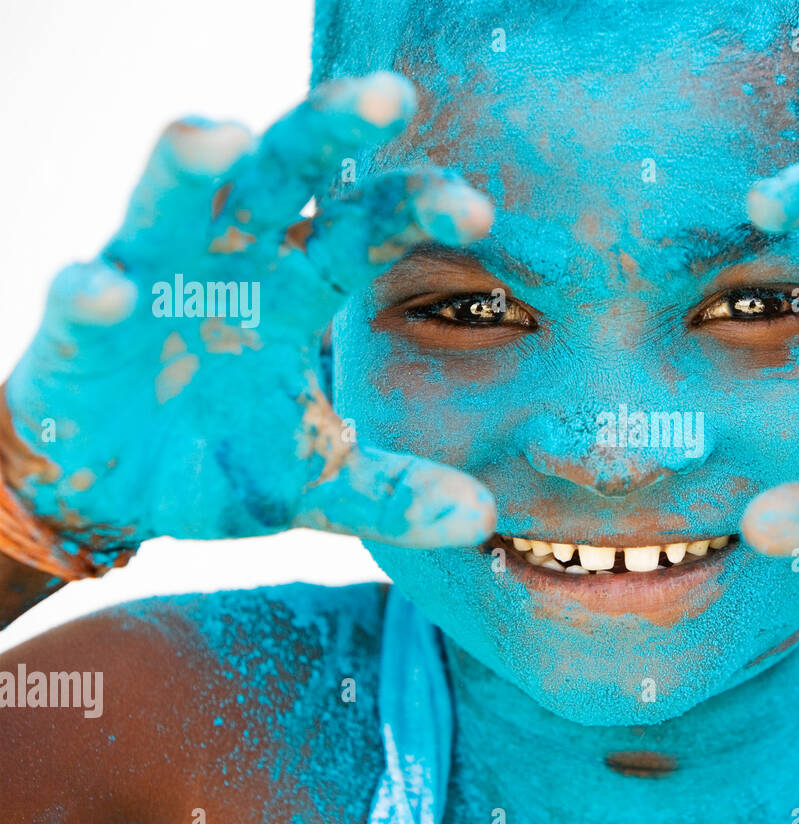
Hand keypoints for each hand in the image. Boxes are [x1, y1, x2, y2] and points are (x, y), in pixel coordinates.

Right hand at [2, 72, 496, 563]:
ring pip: (173, 202)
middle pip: (283, 174)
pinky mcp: (80, 327)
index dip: (417, 210)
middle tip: (385, 93)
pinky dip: (91, 293)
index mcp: (301, 289)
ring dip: (191, 168)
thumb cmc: (224, 458)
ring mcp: (153, 281)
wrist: (117, 489)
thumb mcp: (317, 483)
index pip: (368, 229)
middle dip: (328, 130)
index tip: (479, 211)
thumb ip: (391, 493)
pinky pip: (81, 299)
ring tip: (221, 137)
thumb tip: (481, 518)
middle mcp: (234, 262)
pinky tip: (105, 291)